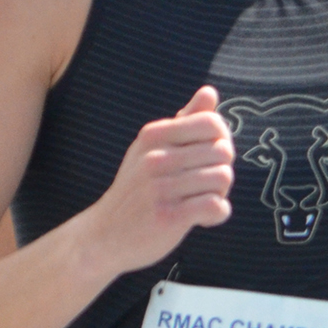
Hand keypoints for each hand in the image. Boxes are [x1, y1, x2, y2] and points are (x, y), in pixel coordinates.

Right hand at [87, 86, 233, 272]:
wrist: (103, 235)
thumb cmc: (135, 190)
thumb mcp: (151, 149)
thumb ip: (184, 120)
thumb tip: (210, 92)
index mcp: (152, 135)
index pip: (212, 123)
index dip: (221, 140)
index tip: (206, 158)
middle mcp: (155, 158)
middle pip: (223, 151)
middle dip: (221, 169)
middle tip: (203, 185)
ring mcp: (160, 188)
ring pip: (223, 178)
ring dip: (220, 193)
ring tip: (200, 200)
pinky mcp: (168, 217)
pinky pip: (216, 206)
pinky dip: (217, 214)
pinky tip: (202, 218)